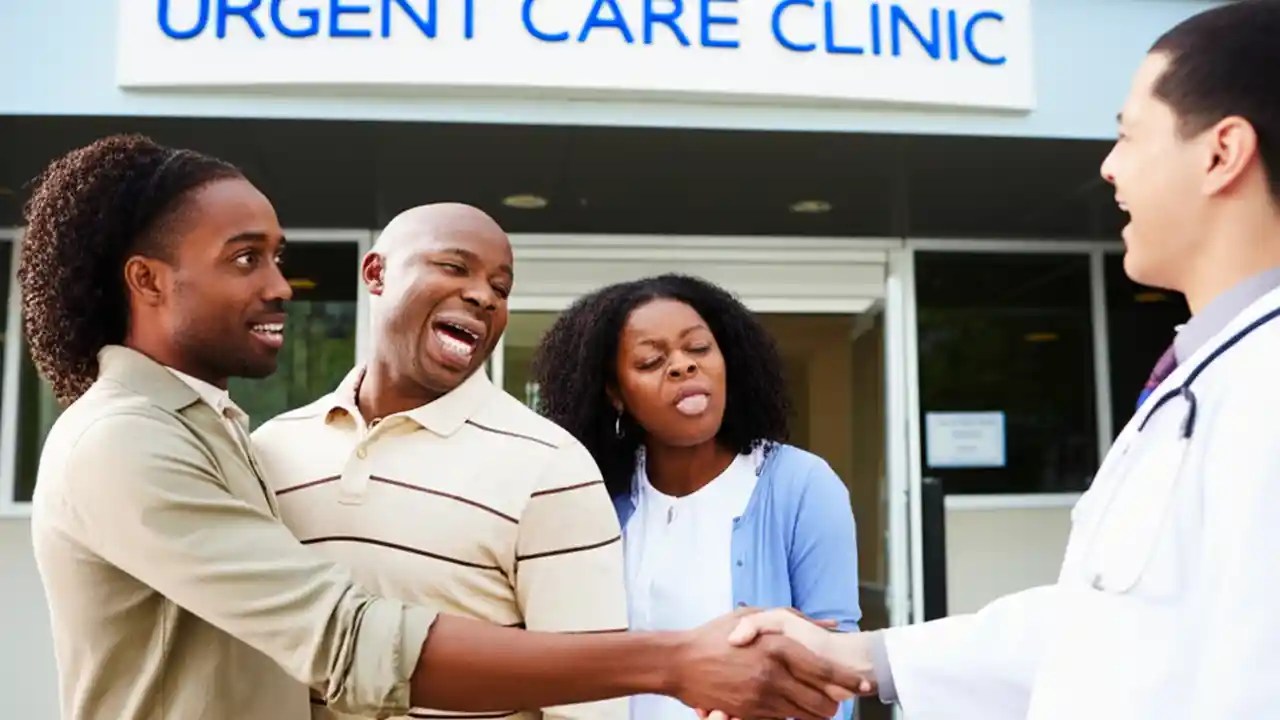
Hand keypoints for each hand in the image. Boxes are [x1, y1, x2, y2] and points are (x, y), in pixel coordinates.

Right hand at [667, 609, 860, 719]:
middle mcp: (773, 673)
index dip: (849, 680)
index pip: (824, 669)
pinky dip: (794, 717)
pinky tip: (796, 710)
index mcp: (777, 646)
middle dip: (837, 703)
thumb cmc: (714, 635)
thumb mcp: (751, 615)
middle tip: (842, 701)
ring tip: (824, 708)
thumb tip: (827, 624)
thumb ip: (791, 618)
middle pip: (822, 699)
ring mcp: (761, 696)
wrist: (679, 662)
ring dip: (819, 714)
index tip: (866, 685)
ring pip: (806, 714)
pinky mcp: (751, 713)